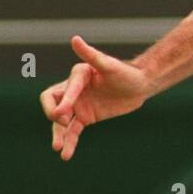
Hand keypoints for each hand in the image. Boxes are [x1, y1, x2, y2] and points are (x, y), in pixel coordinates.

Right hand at [39, 35, 151, 160]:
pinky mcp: (85, 117)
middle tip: (65, 124)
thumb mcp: (110, 66)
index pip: (61, 90)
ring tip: (58, 148)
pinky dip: (69, 142)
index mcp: (77, 77)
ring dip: (58, 135)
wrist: (140, 87)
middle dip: (54, 115)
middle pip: (52, 104)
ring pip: (60, 122)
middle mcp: (73, 91)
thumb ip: (92, 55)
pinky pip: (72, 132)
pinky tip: (66, 154)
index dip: (63, 101)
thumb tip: (75, 39)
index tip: (66, 113)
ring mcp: (78, 105)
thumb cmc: (126, 73)